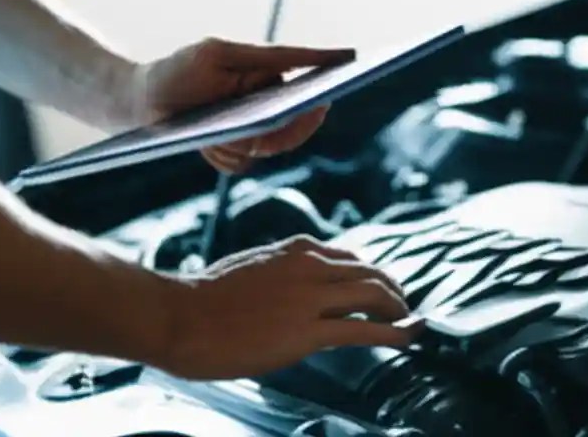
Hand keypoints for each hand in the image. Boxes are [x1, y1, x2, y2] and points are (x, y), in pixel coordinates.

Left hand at [117, 38, 354, 173]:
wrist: (141, 99)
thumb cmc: (179, 70)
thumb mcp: (216, 56)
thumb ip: (256, 64)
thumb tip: (286, 79)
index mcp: (267, 74)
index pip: (306, 69)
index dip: (330, 66)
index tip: (351, 60)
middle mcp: (266, 103)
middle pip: (296, 122)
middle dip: (289, 127)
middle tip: (280, 126)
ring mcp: (251, 132)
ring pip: (269, 147)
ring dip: (245, 142)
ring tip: (218, 134)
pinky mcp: (233, 154)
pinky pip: (240, 164)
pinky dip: (224, 155)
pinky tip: (205, 143)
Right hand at [161, 235, 419, 378]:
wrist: (179, 316)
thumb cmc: (202, 299)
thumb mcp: (251, 270)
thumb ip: (281, 275)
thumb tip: (296, 291)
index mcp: (295, 250)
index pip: (349, 258)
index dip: (372, 275)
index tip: (382, 290)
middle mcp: (309, 265)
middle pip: (369, 272)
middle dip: (393, 291)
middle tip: (403, 308)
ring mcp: (309, 297)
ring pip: (373, 294)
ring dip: (398, 309)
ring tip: (408, 323)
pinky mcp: (306, 331)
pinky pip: (362, 329)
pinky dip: (393, 332)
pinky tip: (407, 338)